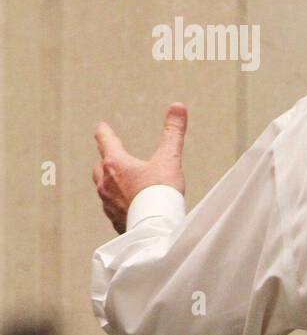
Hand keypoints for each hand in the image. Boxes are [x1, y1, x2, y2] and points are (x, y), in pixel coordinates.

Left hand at [92, 103, 187, 234]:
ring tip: (124, 184)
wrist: (157, 229)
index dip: (104, 132)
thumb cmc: (161, 193)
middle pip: (100, 166)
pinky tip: (130, 206)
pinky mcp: (113, 218)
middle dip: (106, 161)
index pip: (105, 141)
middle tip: (113, 159)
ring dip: (110, 182)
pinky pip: (111, 206)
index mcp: (116, 163)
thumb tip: (178, 106)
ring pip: (102, 187)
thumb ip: (173, 132)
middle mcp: (106, 182)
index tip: (101, 127)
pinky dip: (118, 202)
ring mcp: (107, 201)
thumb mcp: (169, 159)